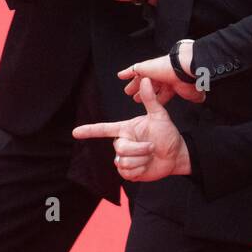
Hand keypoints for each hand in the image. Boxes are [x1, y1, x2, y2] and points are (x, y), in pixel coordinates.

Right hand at [73, 78, 191, 181]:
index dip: (90, 130)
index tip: (75, 132)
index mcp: (126, 129)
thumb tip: (145, 79)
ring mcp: (125, 158)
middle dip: (139, 149)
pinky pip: (126, 172)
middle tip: (152, 147)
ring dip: (141, 159)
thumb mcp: (159, 116)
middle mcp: (123, 142)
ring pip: (123, 161)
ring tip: (150, 155)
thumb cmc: (167, 134)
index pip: (104, 129)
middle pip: (119, 148)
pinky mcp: (128, 171)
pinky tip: (147, 166)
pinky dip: (140, 170)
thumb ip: (150, 99)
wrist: (176, 155)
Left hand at [118, 46, 204, 103]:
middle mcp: (162, 76)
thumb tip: (201, 99)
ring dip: (134, 85)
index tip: (154, 102)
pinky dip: (126, 73)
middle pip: (150, 86)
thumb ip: (194, 96)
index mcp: (173, 82)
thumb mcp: (192, 93)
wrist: (184, 68)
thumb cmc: (189, 80)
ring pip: (140, 79)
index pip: (163, 92)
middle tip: (136, 98)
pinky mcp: (144, 68)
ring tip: (128, 91)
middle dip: (144, 92)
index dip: (158, 98)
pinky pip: (132, 70)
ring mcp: (153, 71)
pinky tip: (120, 76)